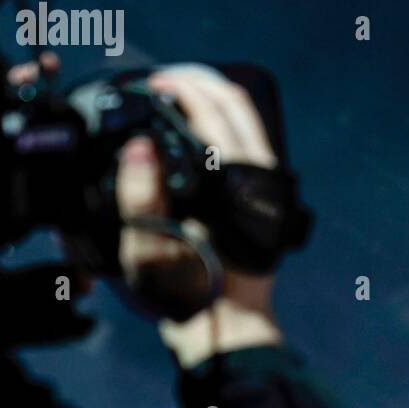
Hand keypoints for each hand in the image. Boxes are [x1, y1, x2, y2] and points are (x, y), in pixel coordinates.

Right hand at [7, 57, 283, 367]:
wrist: (228, 328)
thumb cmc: (189, 295)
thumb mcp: (150, 250)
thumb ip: (140, 196)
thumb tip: (139, 146)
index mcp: (238, 182)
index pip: (215, 111)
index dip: (181, 87)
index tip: (153, 83)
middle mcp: (261, 176)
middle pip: (237, 104)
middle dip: (200, 81)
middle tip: (164, 79)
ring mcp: (269, 184)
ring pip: (247, 120)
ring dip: (214, 98)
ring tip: (177, 95)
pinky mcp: (266, 195)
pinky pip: (249, 141)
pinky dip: (224, 122)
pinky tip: (197, 128)